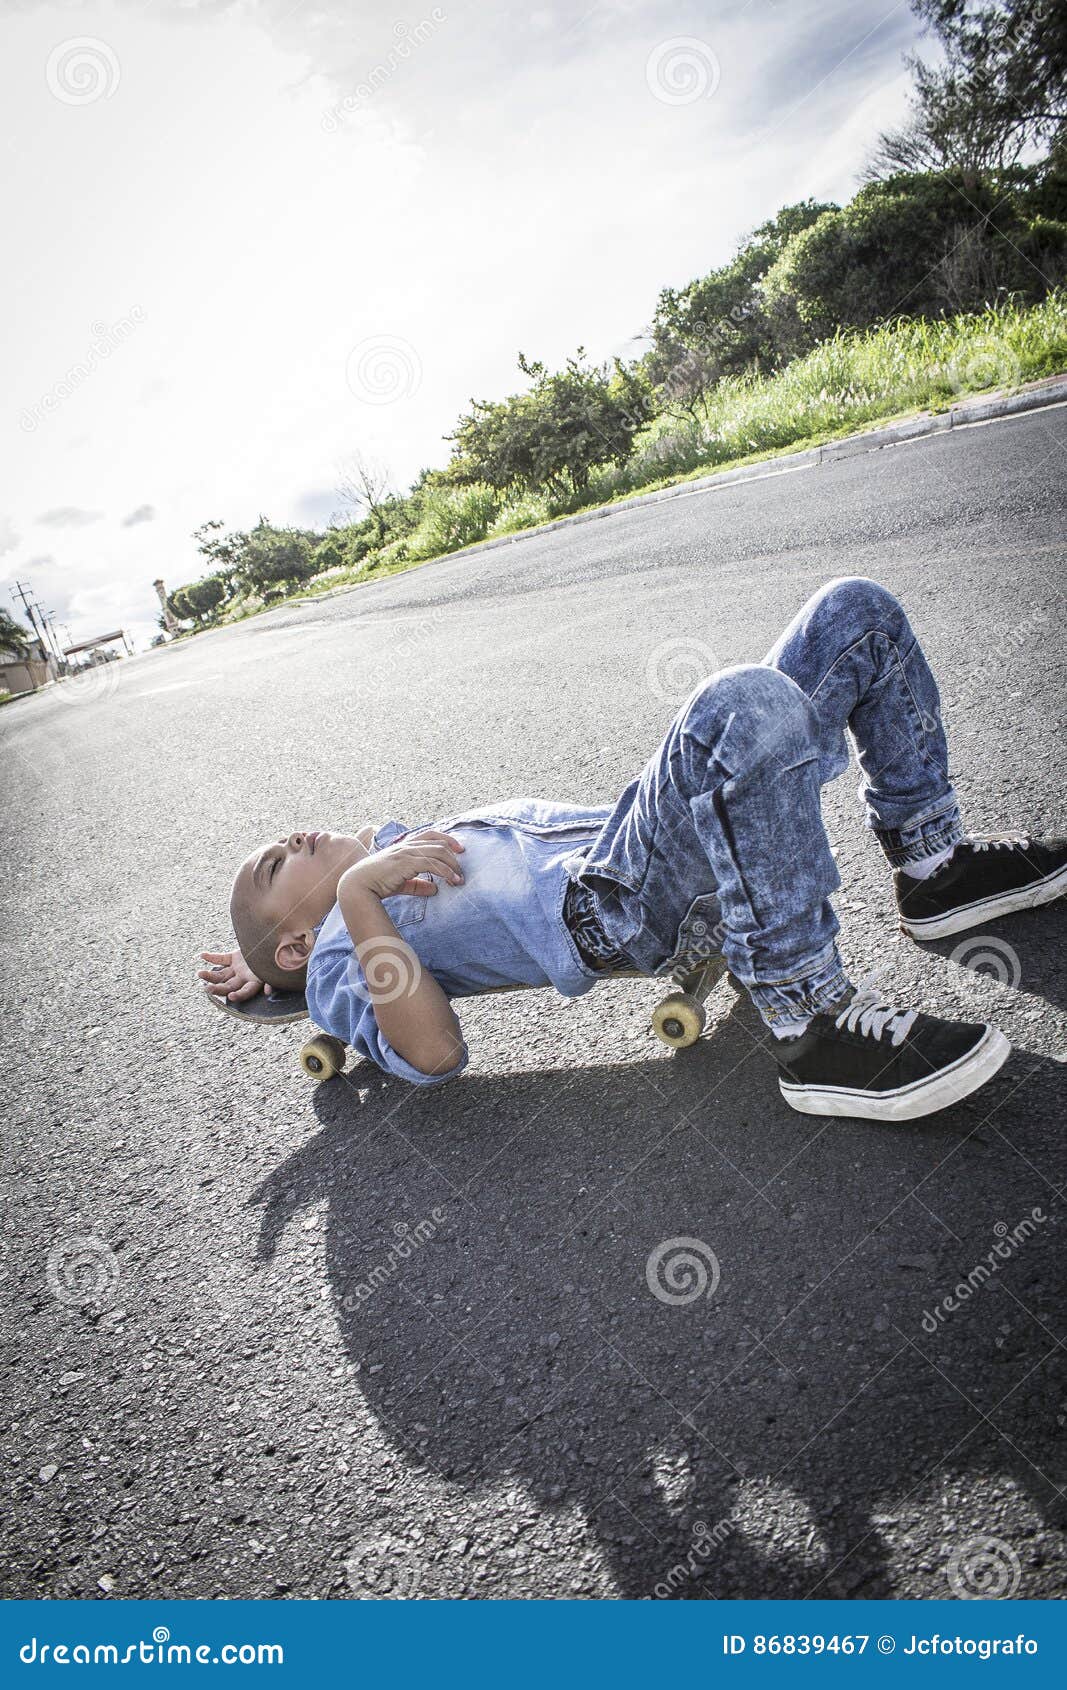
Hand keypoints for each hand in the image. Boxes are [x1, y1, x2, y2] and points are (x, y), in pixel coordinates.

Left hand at [199, 948, 271, 1001]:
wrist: (274, 939)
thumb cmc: (278, 955)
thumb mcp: (276, 966)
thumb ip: (271, 979)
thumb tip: (268, 992)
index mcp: (256, 981)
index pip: (246, 992)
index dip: (239, 995)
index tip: (231, 996)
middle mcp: (245, 977)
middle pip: (229, 986)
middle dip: (218, 989)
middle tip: (208, 989)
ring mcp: (238, 968)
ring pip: (221, 975)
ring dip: (210, 976)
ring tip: (199, 973)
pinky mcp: (234, 958)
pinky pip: (221, 959)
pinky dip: (211, 958)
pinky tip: (203, 955)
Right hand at [343, 829, 465, 901]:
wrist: (358, 885)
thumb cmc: (377, 883)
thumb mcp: (402, 884)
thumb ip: (418, 885)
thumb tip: (435, 889)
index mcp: (404, 846)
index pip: (430, 835)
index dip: (447, 839)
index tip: (460, 849)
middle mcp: (406, 846)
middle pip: (438, 843)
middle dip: (454, 855)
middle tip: (462, 870)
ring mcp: (406, 853)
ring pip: (438, 852)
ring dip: (453, 866)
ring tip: (459, 879)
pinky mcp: (406, 862)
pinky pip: (432, 864)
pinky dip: (446, 872)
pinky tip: (452, 880)